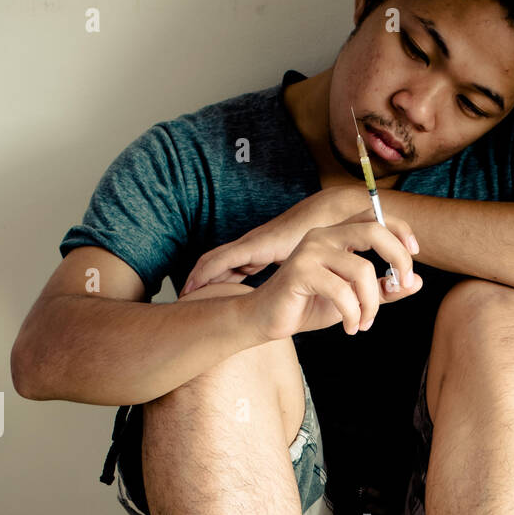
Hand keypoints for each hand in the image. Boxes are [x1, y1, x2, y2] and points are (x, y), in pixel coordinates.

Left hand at [179, 186, 368, 293]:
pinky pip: (221, 260)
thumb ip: (298, 274)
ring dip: (196, 277)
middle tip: (186, 297)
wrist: (329, 217)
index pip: (230, 266)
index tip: (205, 296)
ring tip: (183, 295)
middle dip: (200, 279)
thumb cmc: (324, 239)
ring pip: (212, 261)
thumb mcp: (304, 262)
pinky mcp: (251, 245)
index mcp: (261, 251)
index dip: (216, 279)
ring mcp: (249, 244)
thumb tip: (300, 292)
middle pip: (216, 263)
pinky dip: (205, 273)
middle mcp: (251, 246)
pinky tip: (194, 286)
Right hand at [219, 213, 422, 343]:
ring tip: (364, 324)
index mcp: (337, 235)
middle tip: (403, 286)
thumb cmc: (309, 307)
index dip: (400, 231)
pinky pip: (342, 291)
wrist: (268, 320)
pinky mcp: (301, 270)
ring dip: (371, 303)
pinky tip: (349, 327)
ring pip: (362, 269)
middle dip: (398, 259)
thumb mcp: (354, 299)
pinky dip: (352, 314)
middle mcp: (324, 235)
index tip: (414, 258)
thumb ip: (382, 291)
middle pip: (374, 231)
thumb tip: (417, 282)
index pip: (375, 218)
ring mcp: (311, 250)